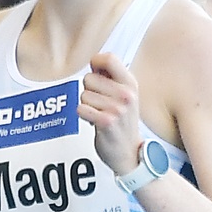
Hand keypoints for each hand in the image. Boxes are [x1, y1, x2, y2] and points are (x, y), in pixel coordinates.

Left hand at [78, 53, 141, 175]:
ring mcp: (117, 108)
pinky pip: (81, 109)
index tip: (96, 73)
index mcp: (130, 83)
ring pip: (83, 95)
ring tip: (100, 114)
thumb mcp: (126, 95)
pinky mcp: (106, 122)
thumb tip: (94, 61)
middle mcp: (126, 94)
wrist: (129, 152)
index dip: (96, 63)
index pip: (109, 58)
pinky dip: (84, 116)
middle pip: (89, 78)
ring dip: (87, 105)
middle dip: (89, 90)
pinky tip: (95, 122)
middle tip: (101, 103)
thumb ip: (112, 77)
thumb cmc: (124, 121)